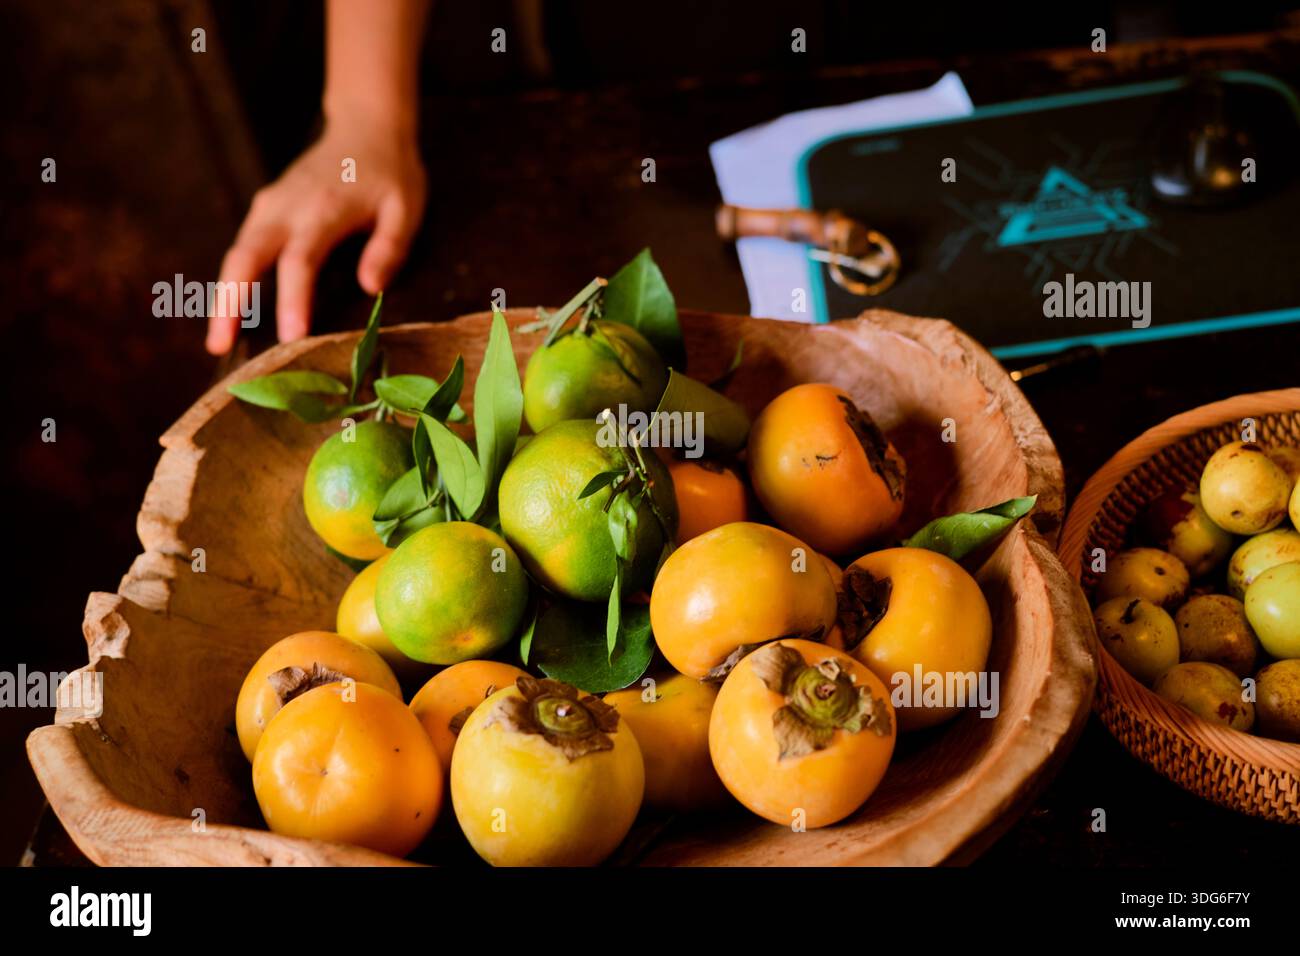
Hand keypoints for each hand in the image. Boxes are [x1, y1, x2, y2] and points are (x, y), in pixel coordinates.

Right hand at [206, 116, 425, 353]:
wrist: (365, 127)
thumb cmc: (390, 173)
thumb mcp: (405, 208)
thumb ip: (389, 248)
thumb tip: (369, 289)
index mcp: (322, 209)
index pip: (300, 260)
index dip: (293, 299)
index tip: (291, 337)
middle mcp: (285, 207)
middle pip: (245, 256)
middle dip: (230, 302)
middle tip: (219, 346)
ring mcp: (269, 206)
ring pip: (237, 254)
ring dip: (224, 296)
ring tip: (219, 342)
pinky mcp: (265, 210)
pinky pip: (244, 249)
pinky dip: (234, 281)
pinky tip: (233, 314)